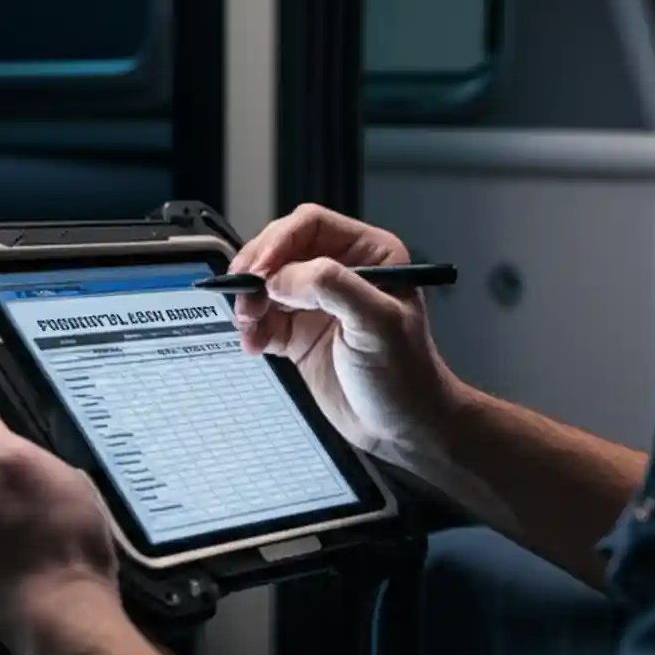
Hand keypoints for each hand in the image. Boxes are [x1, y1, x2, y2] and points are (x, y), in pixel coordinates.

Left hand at [0, 387, 121, 654]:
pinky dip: (31, 540)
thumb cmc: (47, 537)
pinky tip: (55, 543)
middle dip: (12, 476)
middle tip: (52, 480)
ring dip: (23, 509)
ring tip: (58, 514)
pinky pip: (13, 547)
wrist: (67, 616)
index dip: (1, 440)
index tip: (32, 449)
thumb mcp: (15, 461)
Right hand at [231, 203, 462, 451]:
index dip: (279, 242)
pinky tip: (254, 343)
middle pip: (281, 251)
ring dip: (250, 302)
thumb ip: (331, 287)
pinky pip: (264, 319)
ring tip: (248, 324)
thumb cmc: (408, 375)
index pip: (311, 225)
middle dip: (258, 273)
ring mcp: (317, 304)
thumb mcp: (377, 323)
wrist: (404, 428)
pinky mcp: (299, 334)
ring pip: (267, 284)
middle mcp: (341, 272)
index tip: (261, 270)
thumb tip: (281, 275)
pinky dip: (252, 329)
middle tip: (246, 298)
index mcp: (369, 254)